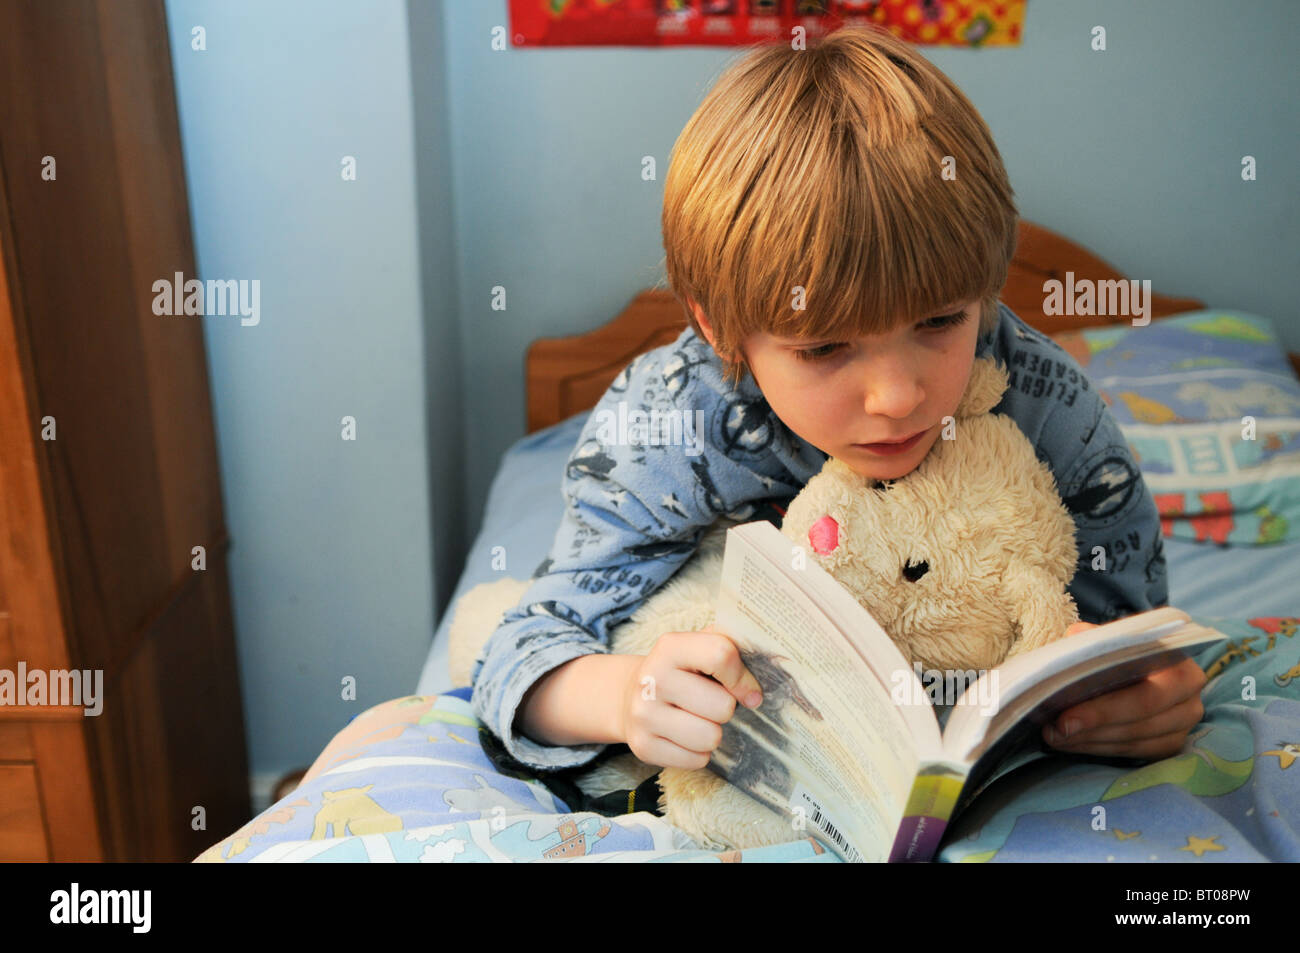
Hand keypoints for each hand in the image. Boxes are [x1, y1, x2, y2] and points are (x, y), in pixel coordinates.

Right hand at [619, 624, 763, 769]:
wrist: (630, 697)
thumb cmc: (681, 672)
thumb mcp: (699, 647)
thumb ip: (733, 647)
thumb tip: (773, 668)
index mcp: (670, 647)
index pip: (721, 655)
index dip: (742, 677)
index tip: (747, 690)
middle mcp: (652, 679)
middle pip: (722, 706)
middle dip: (725, 709)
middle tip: (710, 704)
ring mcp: (644, 714)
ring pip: (710, 737)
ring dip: (713, 733)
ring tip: (697, 720)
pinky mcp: (643, 746)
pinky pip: (696, 760)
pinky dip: (698, 753)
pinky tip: (684, 737)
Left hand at [1041, 621, 1207, 758]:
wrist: (1134, 664)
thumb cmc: (1119, 650)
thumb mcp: (1109, 638)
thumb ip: (1095, 638)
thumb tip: (1077, 639)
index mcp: (1180, 666)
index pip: (1146, 695)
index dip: (1104, 710)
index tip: (1065, 718)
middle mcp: (1190, 698)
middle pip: (1141, 723)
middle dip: (1093, 728)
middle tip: (1055, 731)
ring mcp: (1183, 725)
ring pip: (1134, 741)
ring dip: (1089, 741)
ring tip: (1054, 736)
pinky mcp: (1171, 743)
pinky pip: (1134, 752)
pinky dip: (1099, 748)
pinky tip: (1072, 742)